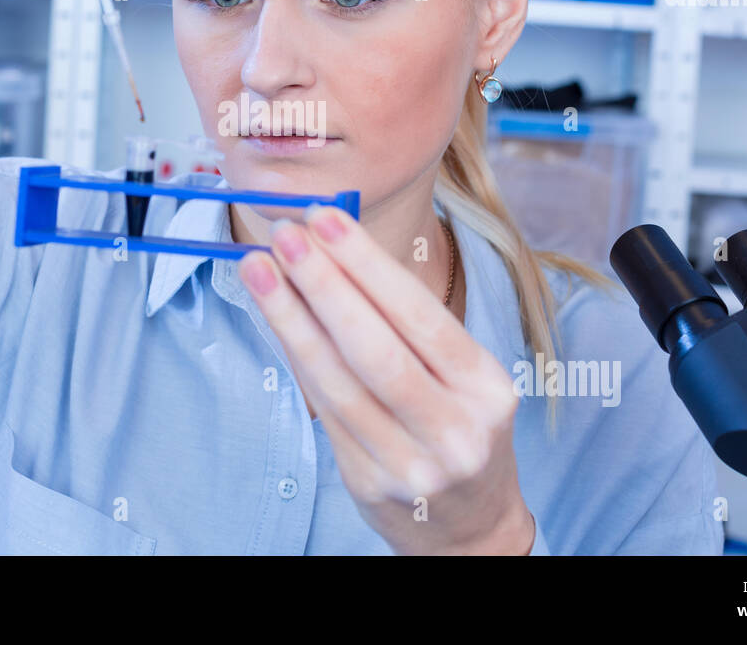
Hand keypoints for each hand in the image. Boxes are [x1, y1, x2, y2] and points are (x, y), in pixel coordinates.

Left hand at [237, 205, 535, 554]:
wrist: (470, 526)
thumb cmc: (459, 427)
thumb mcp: (462, 377)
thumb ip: (407, 325)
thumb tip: (333, 252)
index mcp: (487, 387)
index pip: (419, 315)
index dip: (366, 263)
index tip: (325, 219)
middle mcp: (455, 429)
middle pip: (375, 348)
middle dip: (324, 284)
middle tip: (284, 234)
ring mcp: (410, 464)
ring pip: (338, 381)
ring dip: (291, 317)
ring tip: (258, 268)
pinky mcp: (369, 484)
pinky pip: (323, 409)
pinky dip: (296, 357)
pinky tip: (276, 318)